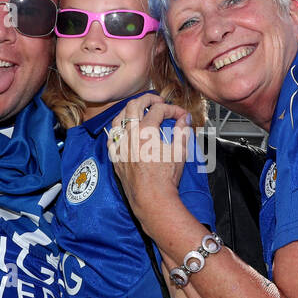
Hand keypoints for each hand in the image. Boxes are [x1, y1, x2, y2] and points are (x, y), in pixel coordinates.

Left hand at [107, 93, 192, 233]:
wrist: (152, 198)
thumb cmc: (165, 179)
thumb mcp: (179, 152)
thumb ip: (182, 131)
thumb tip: (185, 119)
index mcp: (146, 132)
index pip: (159, 110)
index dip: (172, 109)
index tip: (180, 115)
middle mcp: (130, 136)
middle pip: (134, 105)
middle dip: (148, 98)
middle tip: (158, 100)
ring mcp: (120, 145)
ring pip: (118, 118)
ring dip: (130, 110)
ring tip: (140, 110)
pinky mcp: (115, 156)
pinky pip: (112, 137)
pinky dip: (118, 129)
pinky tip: (125, 129)